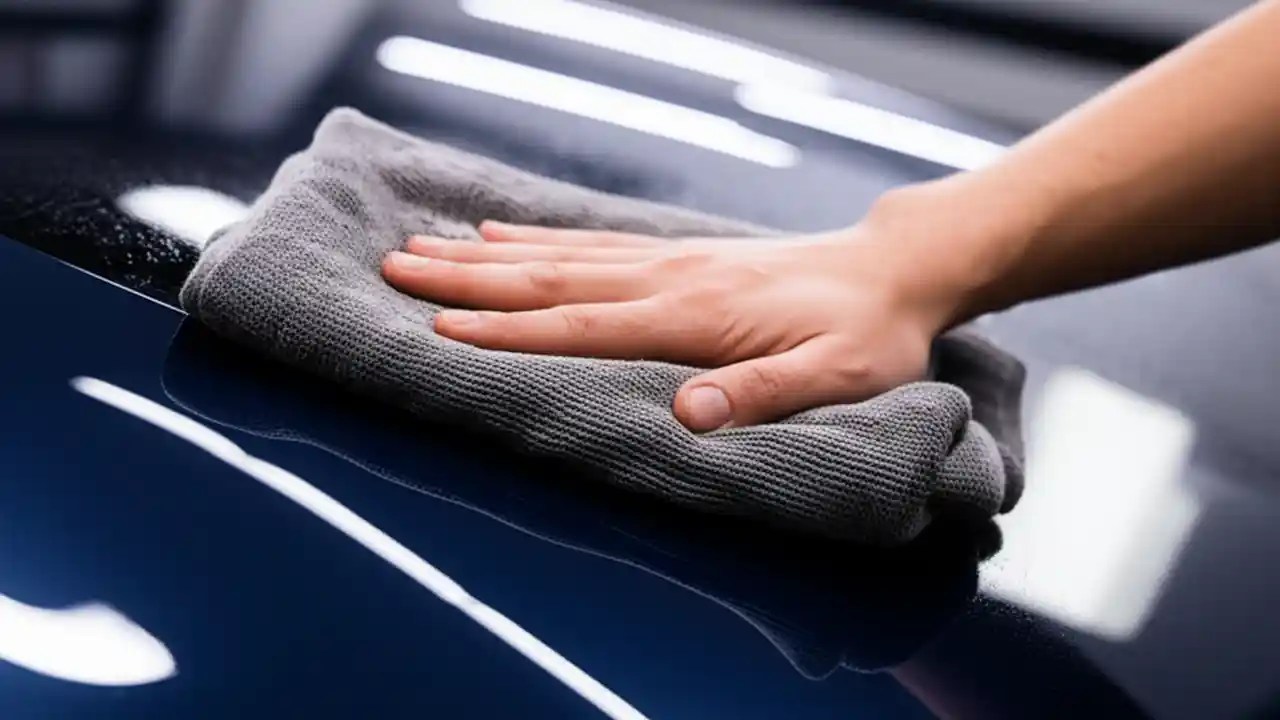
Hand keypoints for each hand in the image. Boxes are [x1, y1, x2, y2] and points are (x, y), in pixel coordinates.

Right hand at [382, 215, 948, 431]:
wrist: (892, 271)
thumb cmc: (867, 336)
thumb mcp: (837, 378)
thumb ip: (762, 396)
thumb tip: (685, 414)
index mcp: (692, 317)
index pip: (580, 325)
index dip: (507, 331)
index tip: (438, 329)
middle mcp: (666, 279)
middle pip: (548, 279)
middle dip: (466, 280)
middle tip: (393, 268)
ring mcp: (667, 261)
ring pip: (557, 255)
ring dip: (485, 255)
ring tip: (421, 245)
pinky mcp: (675, 256)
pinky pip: (590, 242)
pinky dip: (535, 237)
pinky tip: (498, 233)